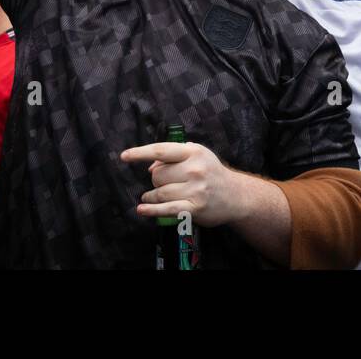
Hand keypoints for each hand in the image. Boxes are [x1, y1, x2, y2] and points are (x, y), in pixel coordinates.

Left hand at [121, 140, 245, 227]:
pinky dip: (151, 210)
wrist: (236, 195)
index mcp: (193, 152)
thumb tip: (150, 166)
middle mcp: (195, 169)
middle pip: (157, 175)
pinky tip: (142, 209)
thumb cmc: (212, 173)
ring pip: (160, 192)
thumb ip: (175, 156)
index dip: (140, 153)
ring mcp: (195, 189)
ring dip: (150, 196)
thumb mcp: (197, 156)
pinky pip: (167, 209)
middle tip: (160, 183)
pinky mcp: (195, 208)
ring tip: (149, 197)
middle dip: (154, 180)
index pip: (161, 150)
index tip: (124, 156)